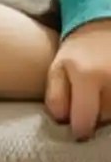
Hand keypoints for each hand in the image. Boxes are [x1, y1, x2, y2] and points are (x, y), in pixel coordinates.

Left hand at [45, 19, 110, 139]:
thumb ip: (55, 97)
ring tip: (100, 95)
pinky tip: (108, 94)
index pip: (85, 120)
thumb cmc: (77, 54)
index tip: (77, 130)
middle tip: (87, 103)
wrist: (105, 31)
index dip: (80, 130)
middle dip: (94, 117)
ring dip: (107, 111)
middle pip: (104, 119)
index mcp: (87, 76)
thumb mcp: (57, 70)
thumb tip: (62, 121)